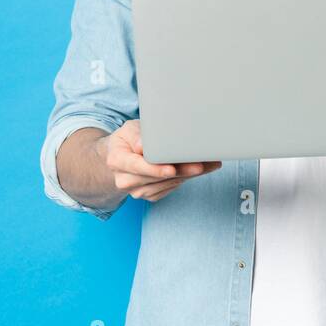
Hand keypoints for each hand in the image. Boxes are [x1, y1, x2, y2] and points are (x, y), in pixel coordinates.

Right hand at [99, 119, 221, 202]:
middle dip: (181, 170)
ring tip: (208, 164)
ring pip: (168, 184)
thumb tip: (143, 145)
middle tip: (202, 164)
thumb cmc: (127, 140)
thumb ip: (136, 135)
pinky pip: (171, 188)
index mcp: (117, 160)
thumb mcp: (128, 130)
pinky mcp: (150, 195)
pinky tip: (197, 170)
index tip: (171, 169)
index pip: (137, 166)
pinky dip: (186, 178)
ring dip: (189, 174)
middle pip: (157, 177)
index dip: (155, 169)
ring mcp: (137, 190)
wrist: (119, 157)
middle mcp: (125, 180)